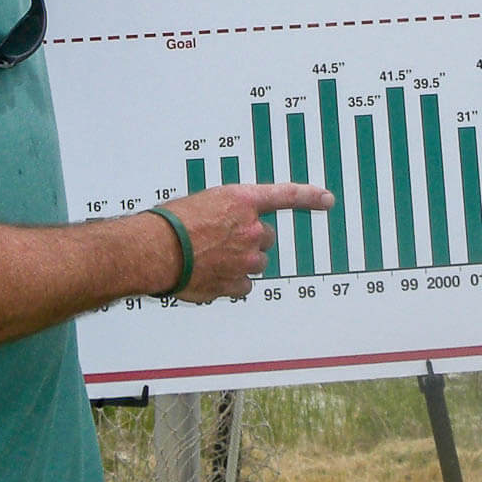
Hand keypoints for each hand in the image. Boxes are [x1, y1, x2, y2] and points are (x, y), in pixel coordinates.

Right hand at [157, 183, 333, 302]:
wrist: (153, 250)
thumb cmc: (170, 223)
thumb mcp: (202, 202)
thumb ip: (225, 210)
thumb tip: (228, 222)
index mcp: (242, 201)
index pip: (285, 195)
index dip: (309, 197)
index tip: (327, 200)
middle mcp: (250, 229)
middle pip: (265, 238)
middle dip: (249, 241)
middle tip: (222, 241)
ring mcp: (246, 258)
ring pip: (254, 263)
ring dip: (239, 262)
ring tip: (211, 259)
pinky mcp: (236, 282)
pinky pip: (243, 285)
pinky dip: (231, 283)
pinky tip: (210, 275)